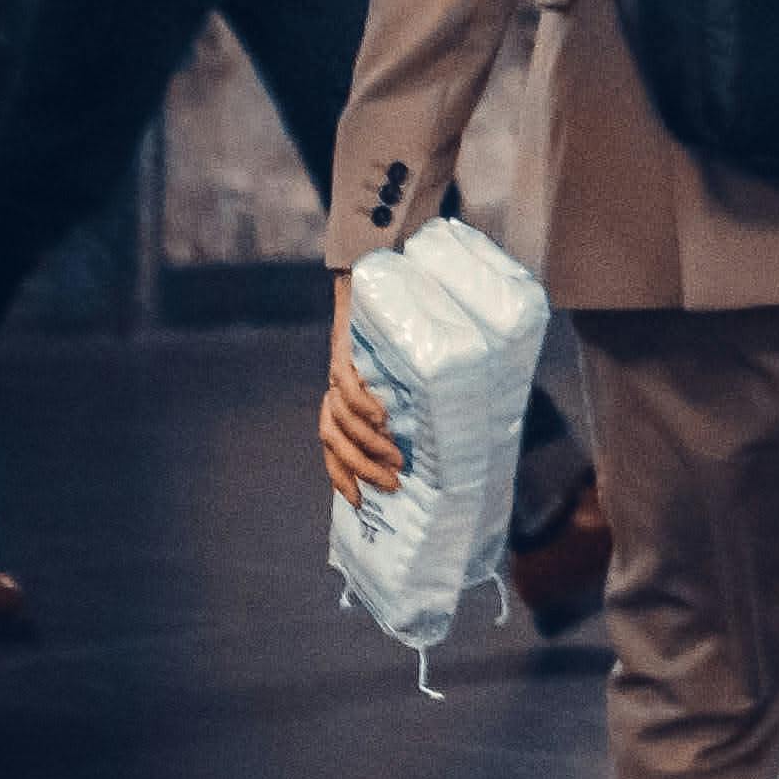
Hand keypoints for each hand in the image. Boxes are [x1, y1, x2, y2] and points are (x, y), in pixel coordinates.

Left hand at [316, 281, 404, 502]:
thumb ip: (412, 400)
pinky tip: (383, 417)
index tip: (357, 502)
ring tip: (395, 455)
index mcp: (343, 399)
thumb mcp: (405, 373)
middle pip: (334, 439)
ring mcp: (337, 369)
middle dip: (360, 466)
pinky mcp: (343, 349)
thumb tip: (447, 439)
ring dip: (366, 443)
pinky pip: (345, 386)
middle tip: (391, 483)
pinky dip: (362, 406)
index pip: (332, 445)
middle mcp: (335, 388)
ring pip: (339, 419)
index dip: (341, 474)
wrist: (379, 277)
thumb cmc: (401, 330)